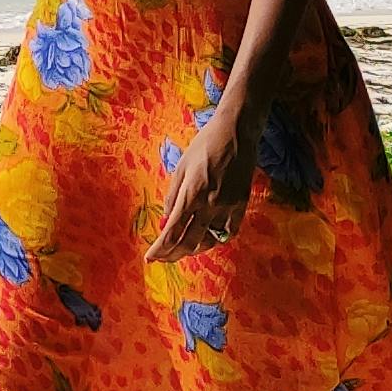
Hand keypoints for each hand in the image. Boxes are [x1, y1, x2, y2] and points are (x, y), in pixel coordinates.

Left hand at [147, 114, 257, 262]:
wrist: (237, 132)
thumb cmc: (204, 145)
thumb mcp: (181, 167)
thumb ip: (172, 196)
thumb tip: (165, 221)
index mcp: (191, 193)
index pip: (172, 231)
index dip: (160, 249)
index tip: (150, 257)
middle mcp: (210, 204)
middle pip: (189, 242)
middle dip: (173, 254)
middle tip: (163, 258)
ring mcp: (228, 206)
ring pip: (210, 241)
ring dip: (194, 249)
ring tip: (182, 248)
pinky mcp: (241, 205)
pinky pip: (228, 232)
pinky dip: (216, 239)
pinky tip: (207, 238)